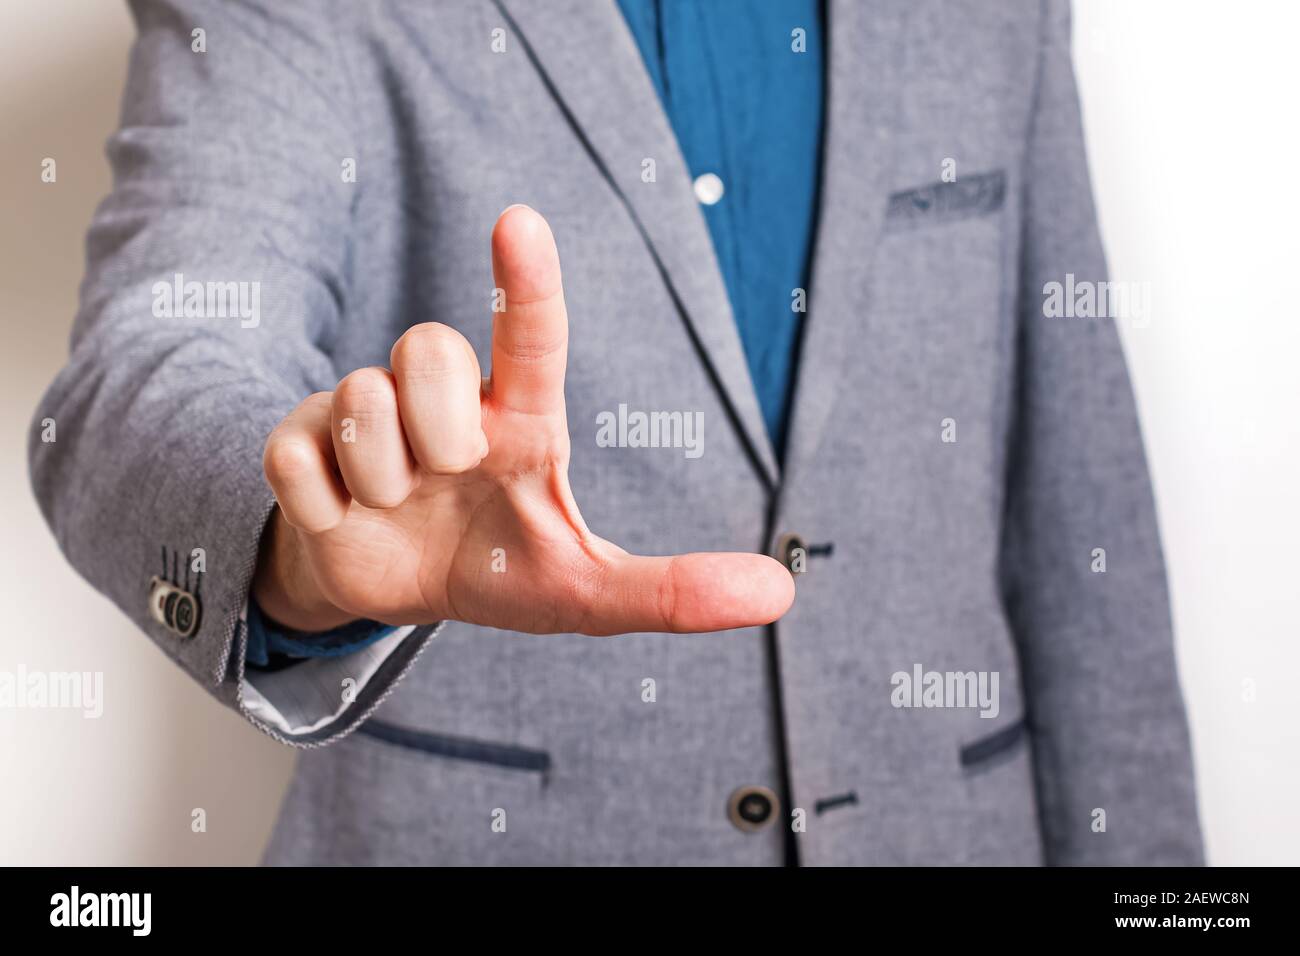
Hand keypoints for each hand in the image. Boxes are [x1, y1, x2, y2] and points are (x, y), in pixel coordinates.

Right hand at [253, 205, 793, 634]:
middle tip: (445, 474)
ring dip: (381, 477)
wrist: (393, 594)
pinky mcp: (297, 440)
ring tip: (396, 503)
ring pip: (361, 400)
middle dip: (436, 426)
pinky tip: (347, 514)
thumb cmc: (497, 569)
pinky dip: (328, 507)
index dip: (526, 278)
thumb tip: (780, 592)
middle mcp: (444, 396)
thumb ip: (672, 589)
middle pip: (429, 347)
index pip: (530, 333)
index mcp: (519, 416)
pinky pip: (299, 455)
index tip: (521, 220)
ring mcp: (365, 411)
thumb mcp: (584, 591)